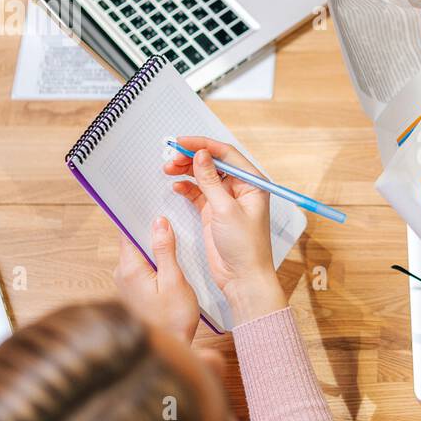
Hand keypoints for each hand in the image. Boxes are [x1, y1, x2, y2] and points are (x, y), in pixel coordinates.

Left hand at [114, 219, 198, 341]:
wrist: (170, 347)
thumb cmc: (173, 319)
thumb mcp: (174, 280)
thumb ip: (165, 250)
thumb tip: (159, 222)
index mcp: (129, 269)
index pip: (126, 232)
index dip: (138, 217)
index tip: (149, 205)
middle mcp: (122, 274)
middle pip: (133, 241)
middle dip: (151, 232)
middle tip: (172, 223)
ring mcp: (126, 283)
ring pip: (139, 254)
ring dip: (155, 248)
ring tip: (175, 244)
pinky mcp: (133, 290)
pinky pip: (142, 266)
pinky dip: (155, 262)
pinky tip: (170, 265)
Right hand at [163, 135, 287, 322]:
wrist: (243, 278)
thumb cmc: (245, 247)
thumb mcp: (225, 209)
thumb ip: (210, 180)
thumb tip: (201, 155)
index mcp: (252, 183)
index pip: (227, 154)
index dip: (204, 145)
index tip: (182, 142)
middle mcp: (241, 188)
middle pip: (213, 163)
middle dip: (191, 157)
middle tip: (171, 158)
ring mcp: (226, 200)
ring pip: (203, 176)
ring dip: (186, 171)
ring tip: (168, 169)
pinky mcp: (214, 213)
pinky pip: (198, 193)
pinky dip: (187, 187)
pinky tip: (176, 186)